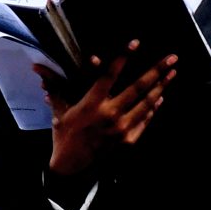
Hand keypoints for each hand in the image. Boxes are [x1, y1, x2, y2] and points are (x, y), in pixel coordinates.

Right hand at [38, 43, 175, 180]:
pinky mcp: (128, 140)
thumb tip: (38, 67)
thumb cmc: (64, 135)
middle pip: (138, 88)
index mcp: (92, 104)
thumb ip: (55, 87)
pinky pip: (144, 120)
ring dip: (161, 87)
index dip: (123, 57)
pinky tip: (160, 98)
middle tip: (172, 58)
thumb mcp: (59, 110)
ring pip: (146, 103)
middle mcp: (110, 114)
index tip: (136, 42)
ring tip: (173, 74)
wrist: (71, 167)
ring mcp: (122, 128)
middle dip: (157, 71)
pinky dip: (153, 108)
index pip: (109, 75)